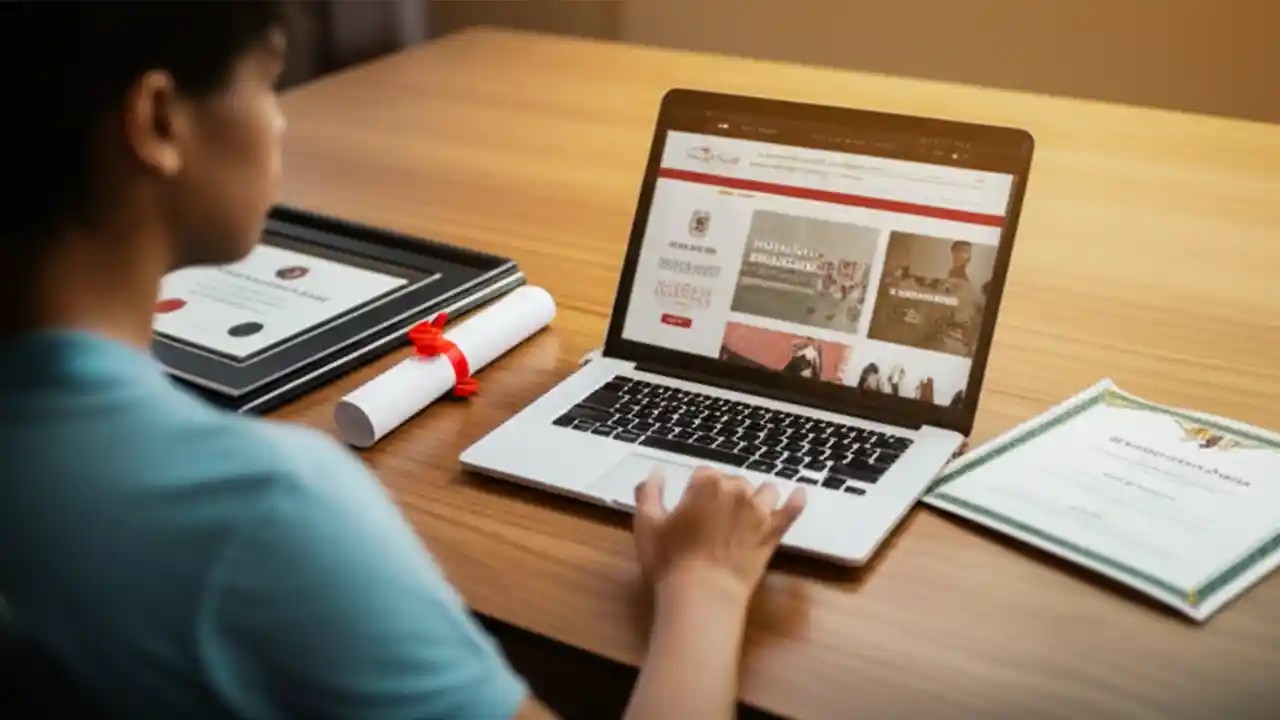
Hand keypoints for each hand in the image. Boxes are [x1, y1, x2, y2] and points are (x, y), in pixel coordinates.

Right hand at [633, 467, 805, 605]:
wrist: (702, 595)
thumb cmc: (670, 560)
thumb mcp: (647, 524)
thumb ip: (649, 492)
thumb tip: (657, 473)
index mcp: (707, 483)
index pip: (704, 473)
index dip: (696, 490)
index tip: (690, 507)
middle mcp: (737, 491)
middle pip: (735, 480)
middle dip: (725, 493)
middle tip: (712, 518)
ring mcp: (760, 512)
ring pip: (765, 491)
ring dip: (757, 497)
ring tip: (746, 512)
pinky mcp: (773, 533)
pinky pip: (791, 511)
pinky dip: (796, 501)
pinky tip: (799, 494)